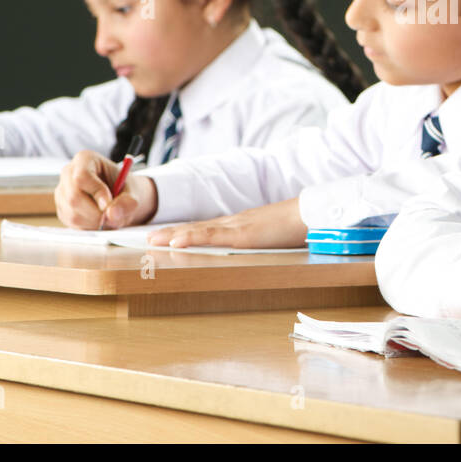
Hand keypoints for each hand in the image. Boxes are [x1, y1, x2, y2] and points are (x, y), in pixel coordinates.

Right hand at [53, 150, 157, 228]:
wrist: (120, 197)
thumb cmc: (125, 189)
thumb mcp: (134, 192)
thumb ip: (128, 202)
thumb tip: (112, 214)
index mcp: (85, 159)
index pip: (82, 176)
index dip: (96, 192)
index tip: (109, 204)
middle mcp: (69, 173)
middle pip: (73, 197)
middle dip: (96, 212)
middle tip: (112, 216)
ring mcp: (62, 191)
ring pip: (73, 213)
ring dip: (94, 221)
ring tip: (108, 216)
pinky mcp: (62, 208)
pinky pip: (72, 222)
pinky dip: (89, 226)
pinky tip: (99, 219)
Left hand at [146, 197, 306, 249]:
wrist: (311, 213)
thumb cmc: (297, 226)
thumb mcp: (274, 236)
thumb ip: (262, 240)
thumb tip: (257, 248)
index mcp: (241, 225)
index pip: (207, 228)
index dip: (186, 231)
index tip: (168, 236)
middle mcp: (234, 223)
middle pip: (197, 227)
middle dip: (172, 233)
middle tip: (149, 238)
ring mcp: (237, 227)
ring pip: (199, 231)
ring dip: (173, 235)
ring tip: (153, 241)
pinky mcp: (242, 234)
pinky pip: (212, 236)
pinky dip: (192, 238)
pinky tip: (176, 242)